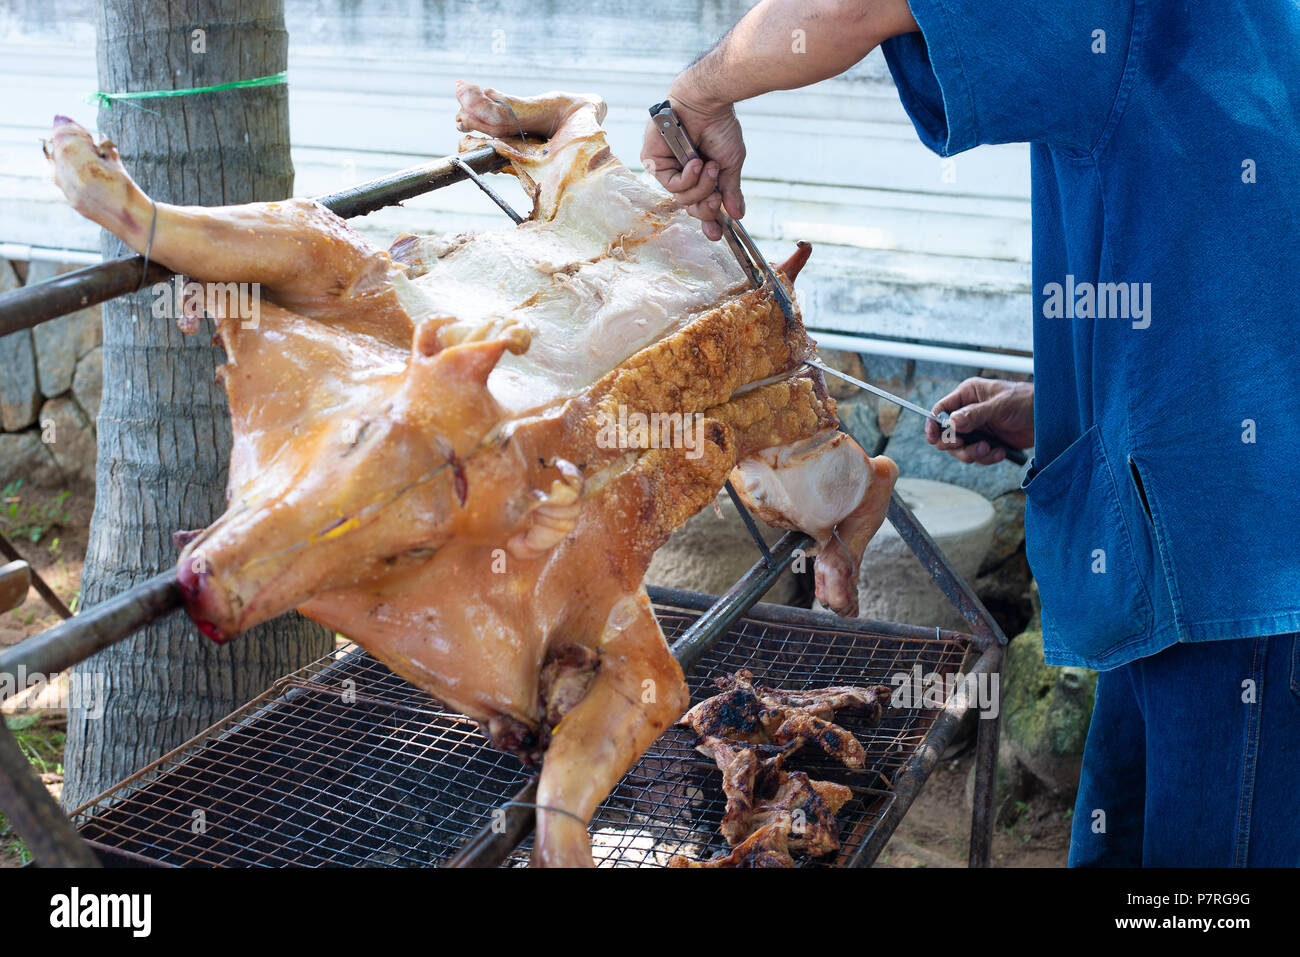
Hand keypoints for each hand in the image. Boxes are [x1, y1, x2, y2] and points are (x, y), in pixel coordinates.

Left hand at [640, 89, 745, 241]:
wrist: (708, 103)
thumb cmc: (719, 127)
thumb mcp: (730, 164)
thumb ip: (730, 190)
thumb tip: (738, 215)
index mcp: (699, 174)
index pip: (701, 204)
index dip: (709, 220)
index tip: (718, 234)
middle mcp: (681, 173)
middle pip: (690, 207)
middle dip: (706, 206)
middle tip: (717, 196)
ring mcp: (667, 168)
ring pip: (681, 198)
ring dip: (700, 186)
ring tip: (708, 165)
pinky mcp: (653, 162)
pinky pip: (671, 185)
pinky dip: (687, 177)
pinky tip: (695, 162)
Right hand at [924, 378, 1033, 464]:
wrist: (1050, 417)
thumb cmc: (1027, 400)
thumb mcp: (1000, 405)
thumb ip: (975, 414)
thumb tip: (952, 423)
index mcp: (967, 395)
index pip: (940, 410)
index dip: (933, 425)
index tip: (933, 438)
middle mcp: (968, 412)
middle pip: (946, 435)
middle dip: (956, 444)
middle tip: (966, 445)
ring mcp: (978, 429)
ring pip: (961, 449)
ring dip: (973, 453)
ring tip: (990, 449)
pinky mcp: (988, 443)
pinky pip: (978, 456)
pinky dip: (987, 458)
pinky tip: (1000, 452)